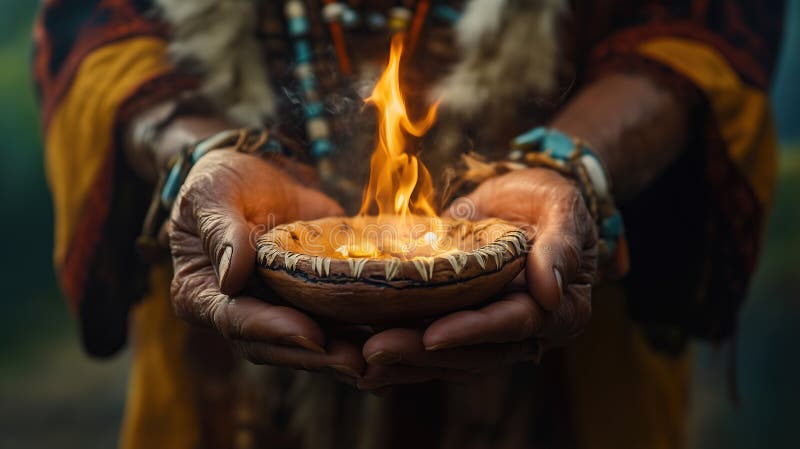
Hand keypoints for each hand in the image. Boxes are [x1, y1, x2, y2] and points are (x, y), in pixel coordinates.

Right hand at [169, 150, 363, 379]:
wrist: (259, 173)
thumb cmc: (223, 181)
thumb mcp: (211, 196)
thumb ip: (220, 232)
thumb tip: (231, 276)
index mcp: (201, 295)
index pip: (235, 320)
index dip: (272, 329)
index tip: (308, 333)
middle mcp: (239, 313)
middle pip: (274, 346)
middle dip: (315, 356)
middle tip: (353, 361)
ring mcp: (276, 312)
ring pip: (307, 345)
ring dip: (341, 354)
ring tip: (376, 359)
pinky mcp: (311, 303)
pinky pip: (333, 324)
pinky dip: (359, 333)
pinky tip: (392, 338)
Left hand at [358, 168, 596, 389]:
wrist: (527, 199)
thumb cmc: (549, 200)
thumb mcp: (562, 209)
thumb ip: (560, 246)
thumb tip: (549, 293)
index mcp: (559, 311)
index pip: (513, 324)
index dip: (473, 331)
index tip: (433, 335)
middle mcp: (525, 331)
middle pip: (474, 353)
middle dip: (423, 354)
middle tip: (375, 350)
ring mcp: (490, 331)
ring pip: (449, 357)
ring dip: (405, 361)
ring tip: (362, 361)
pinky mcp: (462, 322)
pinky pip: (433, 345)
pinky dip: (402, 352)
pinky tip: (364, 357)